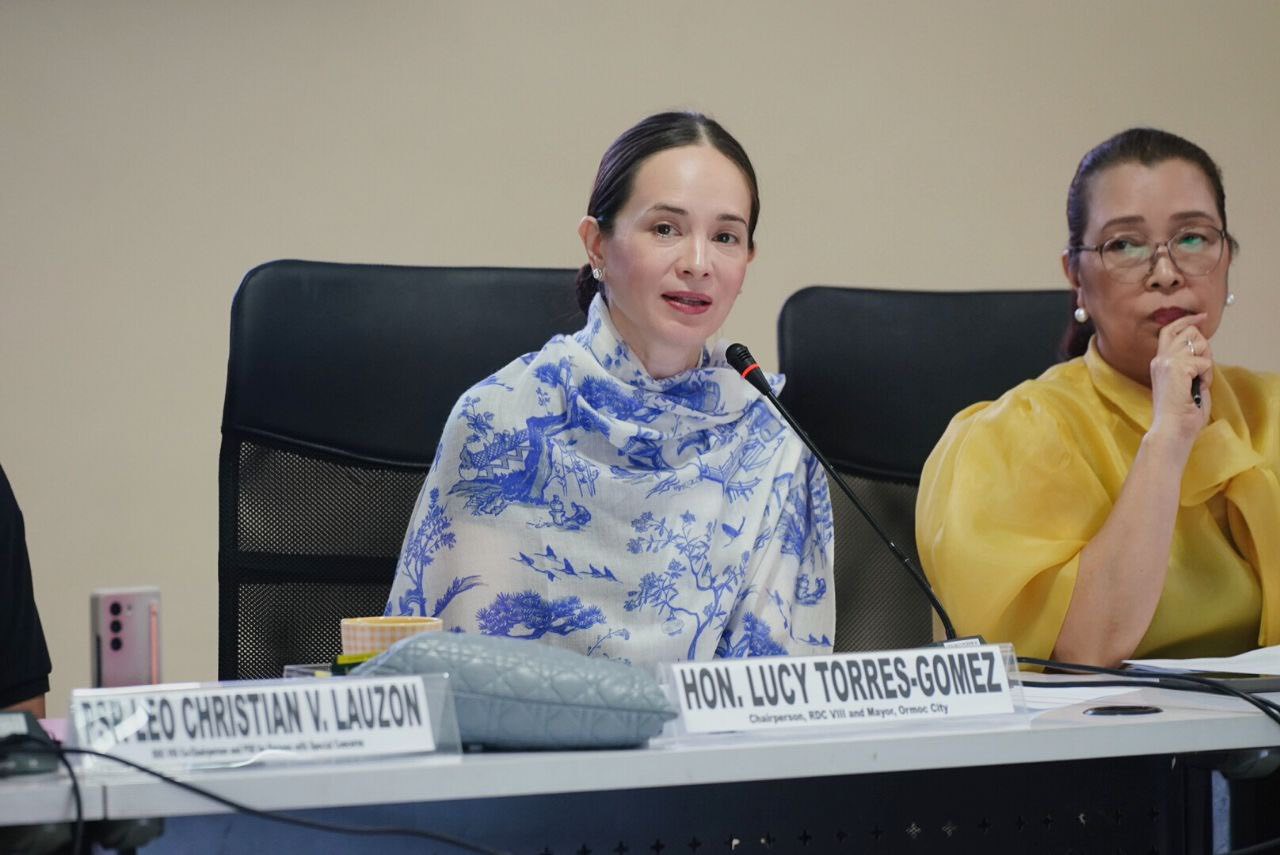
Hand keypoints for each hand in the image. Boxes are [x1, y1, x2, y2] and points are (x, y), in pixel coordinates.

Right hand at [1148, 313, 1213, 448]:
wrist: (1172, 429)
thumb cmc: (1181, 413)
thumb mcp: (1186, 381)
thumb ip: (1190, 363)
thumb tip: (1202, 347)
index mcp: (1159, 362)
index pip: (1170, 330)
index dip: (1187, 321)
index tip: (1202, 317)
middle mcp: (1160, 359)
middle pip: (1187, 331)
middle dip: (1203, 343)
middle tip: (1203, 365)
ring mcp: (1167, 362)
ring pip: (1198, 343)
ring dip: (1207, 362)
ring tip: (1200, 380)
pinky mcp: (1177, 368)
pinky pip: (1204, 362)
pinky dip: (1207, 376)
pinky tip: (1199, 387)